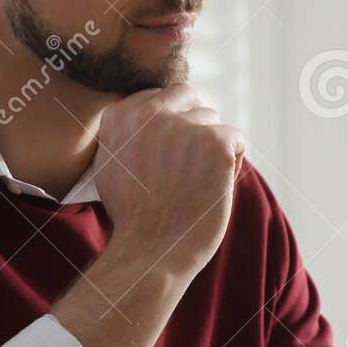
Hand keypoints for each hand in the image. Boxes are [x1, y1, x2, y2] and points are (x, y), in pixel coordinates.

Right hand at [94, 83, 244, 275]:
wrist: (151, 250)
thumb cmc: (134, 218)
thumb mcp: (111, 165)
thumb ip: (127, 132)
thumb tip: (150, 108)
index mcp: (120, 115)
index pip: (161, 96)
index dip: (171, 124)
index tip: (168, 156)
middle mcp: (149, 112)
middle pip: (189, 98)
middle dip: (193, 125)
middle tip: (187, 166)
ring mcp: (183, 124)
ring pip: (213, 120)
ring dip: (212, 148)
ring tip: (196, 183)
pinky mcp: (215, 141)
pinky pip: (236, 138)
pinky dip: (233, 163)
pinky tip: (215, 186)